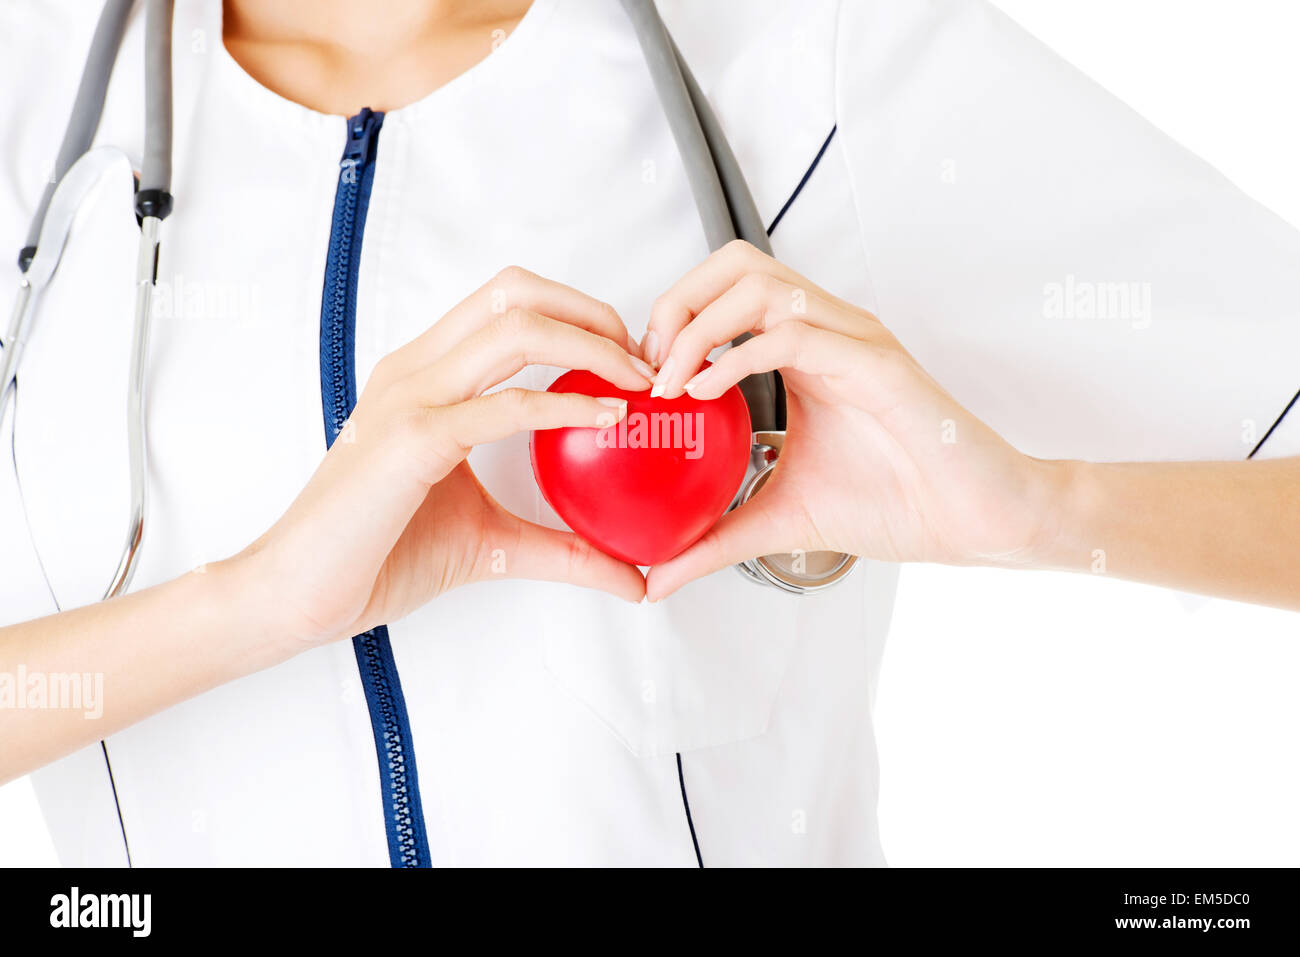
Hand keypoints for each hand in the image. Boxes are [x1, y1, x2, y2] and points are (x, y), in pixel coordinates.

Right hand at [236, 267, 653, 643]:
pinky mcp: (412, 439)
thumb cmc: (377, 555)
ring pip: (516, 327)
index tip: (628, 359)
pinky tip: (610, 419)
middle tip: (642, 359)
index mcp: (426, 376)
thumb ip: (561, 548)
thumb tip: (631, 575)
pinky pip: (505, 405)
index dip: (577, 315)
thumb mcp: (490, 541)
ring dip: (592, 344)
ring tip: (638, 379)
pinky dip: (568, 406)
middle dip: (593, 311)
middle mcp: (416, 370)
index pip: (509, 305)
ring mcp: (411, 397)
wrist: (298, 595)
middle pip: (517, 292)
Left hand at [640, 241, 1065, 599]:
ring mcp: (854, 340)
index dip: (671, 319)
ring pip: (759, 283)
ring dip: (698, 326)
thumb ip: (716, 539)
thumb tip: (655, 579)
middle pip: (735, 263)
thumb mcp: (780, 519)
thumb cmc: (896, 503)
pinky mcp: (877, 365)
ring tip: (671, 382)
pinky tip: (707, 395)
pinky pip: (794, 333)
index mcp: (807, 349)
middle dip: (676, 303)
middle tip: (648, 367)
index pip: (725, 291)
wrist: (974, 522)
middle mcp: (829, 330)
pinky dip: (737, 357)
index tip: (639, 377)